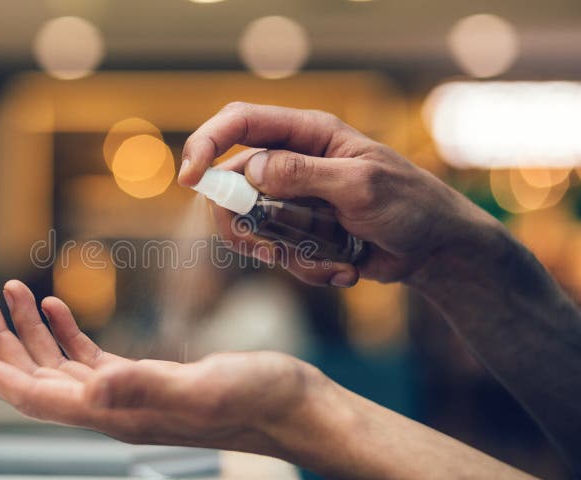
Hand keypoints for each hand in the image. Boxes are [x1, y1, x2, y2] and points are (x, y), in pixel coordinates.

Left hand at [0, 280, 335, 455]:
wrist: (290, 406)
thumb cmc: (255, 400)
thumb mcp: (200, 389)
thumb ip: (143, 389)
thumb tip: (89, 390)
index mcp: (115, 414)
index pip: (36, 397)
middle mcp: (113, 408)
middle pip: (38, 378)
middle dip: (3, 341)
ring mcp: (127, 394)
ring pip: (60, 365)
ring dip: (33, 330)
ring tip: (11, 292)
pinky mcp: (146, 379)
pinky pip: (91, 357)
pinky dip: (68, 330)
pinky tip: (59, 309)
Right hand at [179, 102, 497, 285]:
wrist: (435, 251)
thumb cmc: (410, 205)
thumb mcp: (360, 185)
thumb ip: (305, 174)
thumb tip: (252, 170)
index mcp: (308, 135)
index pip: (241, 124)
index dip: (207, 143)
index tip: (190, 178)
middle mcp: (294, 162)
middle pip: (233, 183)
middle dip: (243, 222)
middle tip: (266, 249)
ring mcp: (294, 199)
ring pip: (251, 225)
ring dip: (282, 253)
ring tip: (328, 263)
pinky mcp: (300, 232)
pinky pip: (277, 252)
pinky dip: (305, 268)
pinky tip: (342, 271)